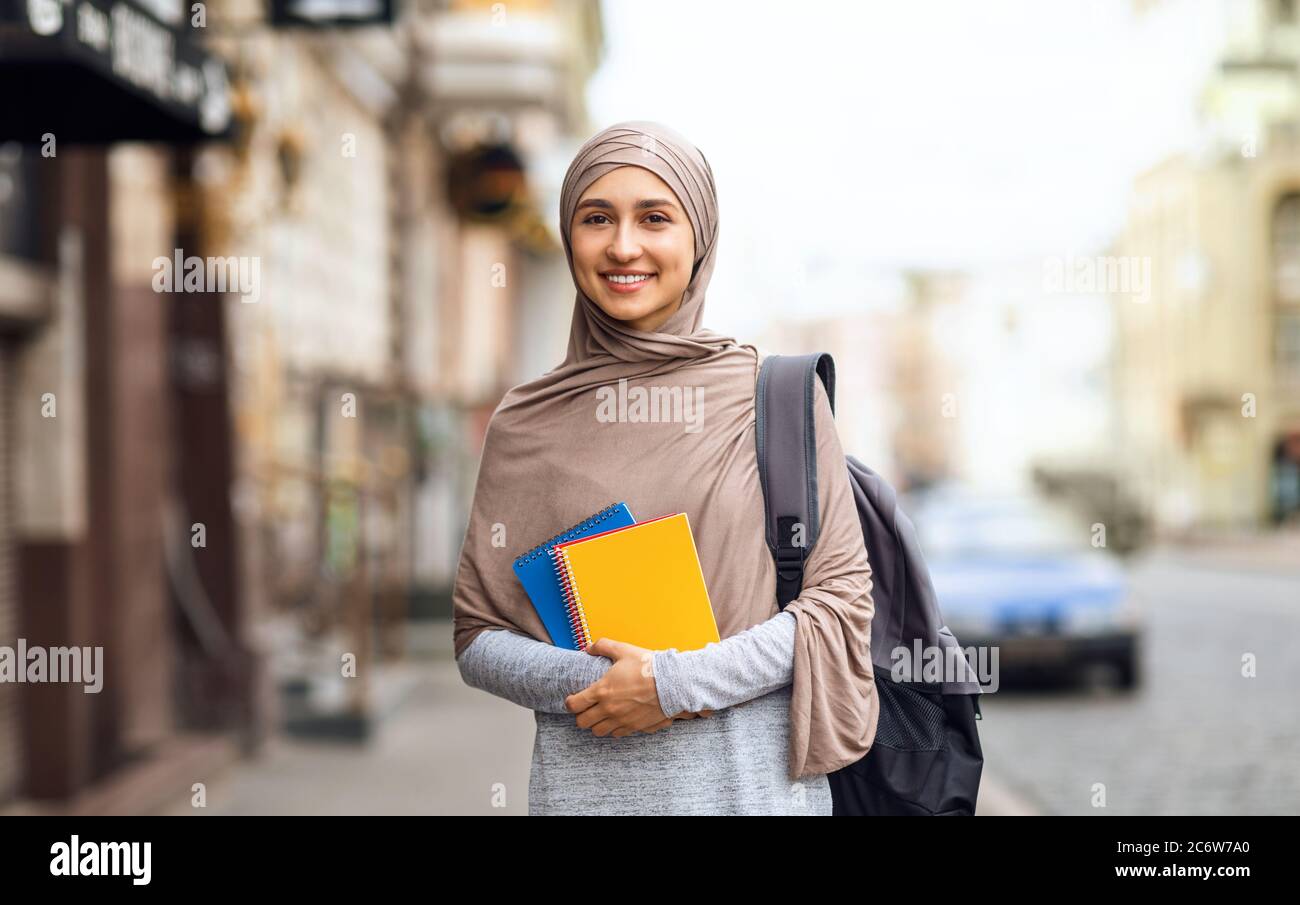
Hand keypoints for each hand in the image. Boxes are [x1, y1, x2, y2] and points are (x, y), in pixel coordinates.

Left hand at [566, 638, 708, 736]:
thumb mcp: (623, 650)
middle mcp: (608, 709)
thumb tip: (589, 648)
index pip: (574, 705)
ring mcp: (621, 720)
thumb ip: (603, 646)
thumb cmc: (647, 667)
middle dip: (581, 715)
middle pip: (582, 722)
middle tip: (586, 707)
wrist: (672, 683)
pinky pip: (615, 734)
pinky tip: (616, 719)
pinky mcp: (633, 727)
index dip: (570, 702)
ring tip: (600, 715)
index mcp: (602, 691)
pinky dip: (612, 729)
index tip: (574, 698)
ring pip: (597, 731)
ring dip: (595, 724)